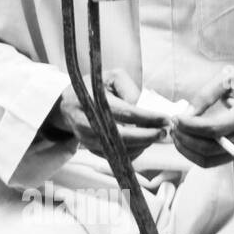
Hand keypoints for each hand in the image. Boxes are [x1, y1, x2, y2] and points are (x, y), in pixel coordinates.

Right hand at [47, 69, 167, 159]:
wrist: (67, 105)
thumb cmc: (93, 88)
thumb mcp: (110, 77)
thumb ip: (129, 88)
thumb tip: (142, 107)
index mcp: (91, 101)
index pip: (125, 113)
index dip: (148, 118)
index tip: (166, 118)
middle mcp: (87, 123)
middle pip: (123, 137)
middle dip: (148, 136)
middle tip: (165, 132)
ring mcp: (88, 140)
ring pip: (122, 150)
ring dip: (143, 144)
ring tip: (154, 134)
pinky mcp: (92, 150)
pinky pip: (118, 156)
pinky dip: (134, 151)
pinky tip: (142, 141)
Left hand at [171, 69, 233, 167]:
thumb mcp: (230, 80)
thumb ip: (207, 94)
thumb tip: (187, 113)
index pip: (214, 129)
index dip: (191, 126)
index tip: (176, 118)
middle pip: (208, 147)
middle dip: (185, 137)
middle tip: (173, 124)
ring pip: (207, 158)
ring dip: (185, 148)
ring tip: (175, 132)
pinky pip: (209, 162)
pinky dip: (192, 155)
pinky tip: (184, 141)